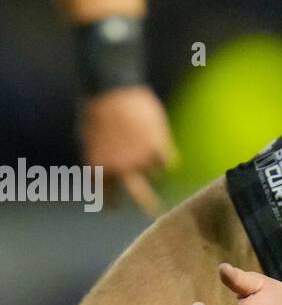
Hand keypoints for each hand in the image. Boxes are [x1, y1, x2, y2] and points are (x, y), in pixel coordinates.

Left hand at [78, 85, 175, 215]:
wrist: (112, 90)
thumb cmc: (95, 110)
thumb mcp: (89, 140)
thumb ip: (100, 158)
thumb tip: (110, 169)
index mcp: (99, 168)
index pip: (107, 196)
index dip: (111, 203)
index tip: (116, 207)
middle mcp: (121, 168)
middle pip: (140, 195)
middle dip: (148, 205)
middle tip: (157, 214)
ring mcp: (142, 158)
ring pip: (156, 173)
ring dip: (155, 166)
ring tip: (153, 155)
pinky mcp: (159, 146)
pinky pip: (169, 162)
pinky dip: (168, 159)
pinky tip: (166, 152)